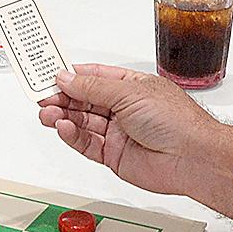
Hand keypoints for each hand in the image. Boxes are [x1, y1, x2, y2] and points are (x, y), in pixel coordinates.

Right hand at [36, 64, 220, 196]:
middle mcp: (124, 108)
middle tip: (41, 96)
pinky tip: (64, 128)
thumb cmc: (175, 121)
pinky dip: (72, 136)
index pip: (94, 77)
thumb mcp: (129, 93)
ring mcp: (118, 132)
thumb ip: (93, 88)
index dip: (71, 75)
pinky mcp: (114, 155)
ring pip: (82, 123)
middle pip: (84, 100)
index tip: (49, 73)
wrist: (191, 158)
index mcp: (131, 86)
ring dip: (63, 117)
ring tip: (47, 114)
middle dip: (62, 97)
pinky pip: (86, 144)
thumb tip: (67, 78)